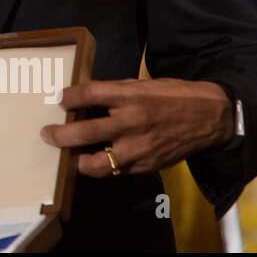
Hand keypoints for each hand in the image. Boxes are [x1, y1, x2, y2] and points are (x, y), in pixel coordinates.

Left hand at [40, 78, 234, 176]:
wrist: (210, 117)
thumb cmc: (171, 96)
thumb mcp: (141, 85)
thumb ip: (113, 93)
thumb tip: (82, 99)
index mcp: (131, 96)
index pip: (89, 94)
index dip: (68, 97)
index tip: (59, 100)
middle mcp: (132, 122)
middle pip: (86, 132)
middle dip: (61, 135)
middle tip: (47, 134)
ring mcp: (139, 148)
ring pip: (97, 163)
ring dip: (77, 161)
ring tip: (68, 156)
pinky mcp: (147, 165)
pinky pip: (116, 170)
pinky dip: (102, 166)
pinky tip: (92, 160)